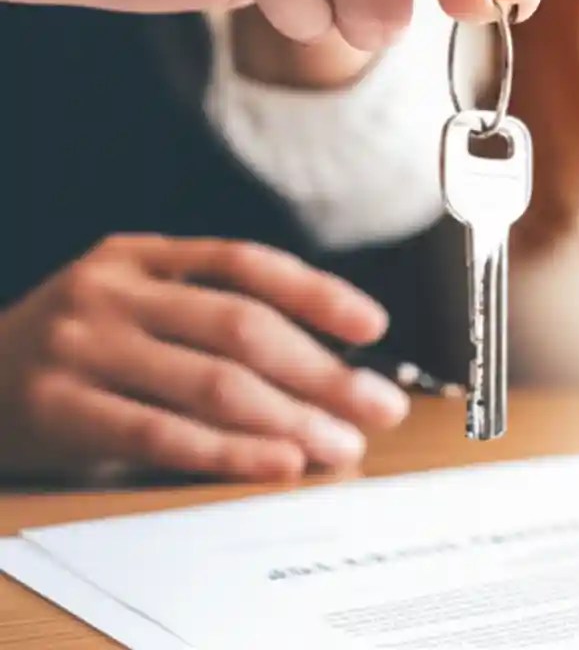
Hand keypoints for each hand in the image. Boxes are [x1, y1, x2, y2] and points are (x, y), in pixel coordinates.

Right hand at [0, 235, 410, 481]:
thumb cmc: (80, 349)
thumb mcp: (136, 307)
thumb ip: (212, 320)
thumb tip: (333, 370)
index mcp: (142, 257)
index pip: (246, 263)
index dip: (317, 292)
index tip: (374, 326)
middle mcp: (112, 290)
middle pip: (243, 328)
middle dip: (324, 372)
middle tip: (380, 406)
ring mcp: (81, 346)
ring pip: (212, 383)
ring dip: (292, 419)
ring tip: (343, 445)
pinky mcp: (58, 408)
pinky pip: (162, 434)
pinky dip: (230, 452)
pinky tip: (279, 463)